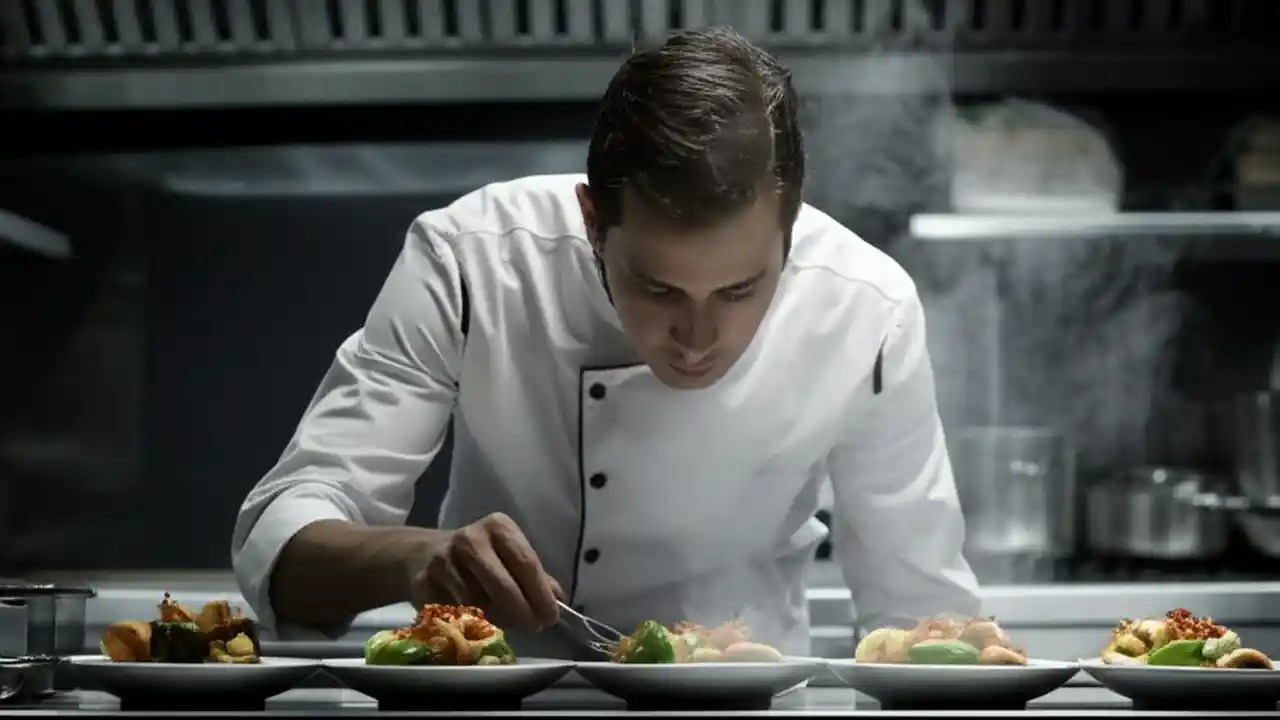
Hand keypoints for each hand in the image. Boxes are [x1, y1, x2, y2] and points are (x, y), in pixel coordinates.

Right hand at [408, 512, 562, 631]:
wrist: (425, 554)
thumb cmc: (480, 558)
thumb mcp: (508, 555)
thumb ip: (535, 576)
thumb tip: (558, 600)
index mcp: (498, 527)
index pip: (526, 562)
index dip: (540, 594)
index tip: (551, 617)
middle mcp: (470, 539)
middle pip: (503, 584)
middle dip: (523, 611)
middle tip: (534, 627)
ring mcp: (445, 560)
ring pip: (479, 603)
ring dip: (499, 620)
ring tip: (509, 622)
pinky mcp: (424, 583)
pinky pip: (456, 613)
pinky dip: (473, 622)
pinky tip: (481, 621)